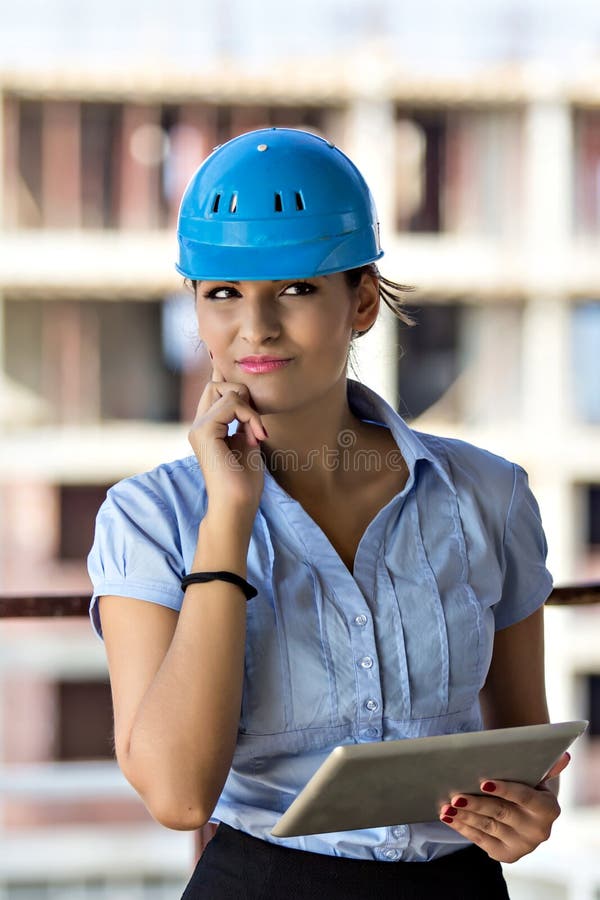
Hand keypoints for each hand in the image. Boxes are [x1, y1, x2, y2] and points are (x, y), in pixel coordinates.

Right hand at [188, 362, 266, 512]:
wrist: (237, 504)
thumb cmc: (244, 481)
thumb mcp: (247, 440)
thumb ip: (244, 419)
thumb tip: (245, 394)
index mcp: (206, 427)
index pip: (214, 391)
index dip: (235, 389)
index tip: (254, 415)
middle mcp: (198, 425)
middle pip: (216, 384)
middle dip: (242, 395)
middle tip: (255, 424)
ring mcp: (199, 427)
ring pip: (227, 390)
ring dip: (250, 410)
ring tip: (257, 435)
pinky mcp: (205, 431)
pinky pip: (233, 404)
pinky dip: (250, 417)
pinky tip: (256, 438)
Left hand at [438, 752, 570, 862]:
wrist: (529, 817)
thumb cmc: (527, 788)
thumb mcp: (536, 778)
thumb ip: (544, 768)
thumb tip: (563, 757)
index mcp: (548, 809)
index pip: (524, 796)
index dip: (504, 789)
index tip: (483, 782)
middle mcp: (538, 831)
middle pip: (501, 813)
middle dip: (477, 804)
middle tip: (456, 796)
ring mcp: (522, 846)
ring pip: (488, 827)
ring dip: (465, 816)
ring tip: (446, 806)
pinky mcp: (506, 855)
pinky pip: (480, 839)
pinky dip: (462, 827)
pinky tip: (449, 817)